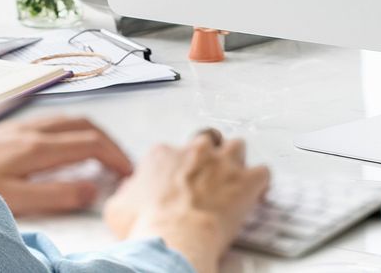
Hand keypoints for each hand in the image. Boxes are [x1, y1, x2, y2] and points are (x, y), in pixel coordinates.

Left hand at [0, 116, 132, 215]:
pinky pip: (58, 121)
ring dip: (96, 135)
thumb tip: (93, 189)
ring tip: (104, 154)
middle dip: (111, 144)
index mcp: (40, 147)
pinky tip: (72, 144)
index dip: (115, 157)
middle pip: (89, 127)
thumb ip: (57, 194)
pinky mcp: (16, 127)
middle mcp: (38, 130)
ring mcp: (27, 125)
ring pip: (74, 121)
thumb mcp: (15, 198)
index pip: (93, 144)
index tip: (127, 172)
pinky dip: (77, 131)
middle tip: (122, 164)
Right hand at [104, 132, 269, 272]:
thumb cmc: (147, 226)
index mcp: (164, 154)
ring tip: (233, 180)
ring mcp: (223, 162)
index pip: (172, 151)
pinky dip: (260, 183)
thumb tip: (129, 190)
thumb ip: (127, 190)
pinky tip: (256, 195)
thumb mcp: (118, 207)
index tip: (178, 184)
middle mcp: (195, 150)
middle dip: (208, 155)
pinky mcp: (246, 180)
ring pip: (237, 146)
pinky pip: (262, 172)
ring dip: (236, 161)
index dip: (177, 168)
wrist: (174, 239)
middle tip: (207, 178)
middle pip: (207, 140)